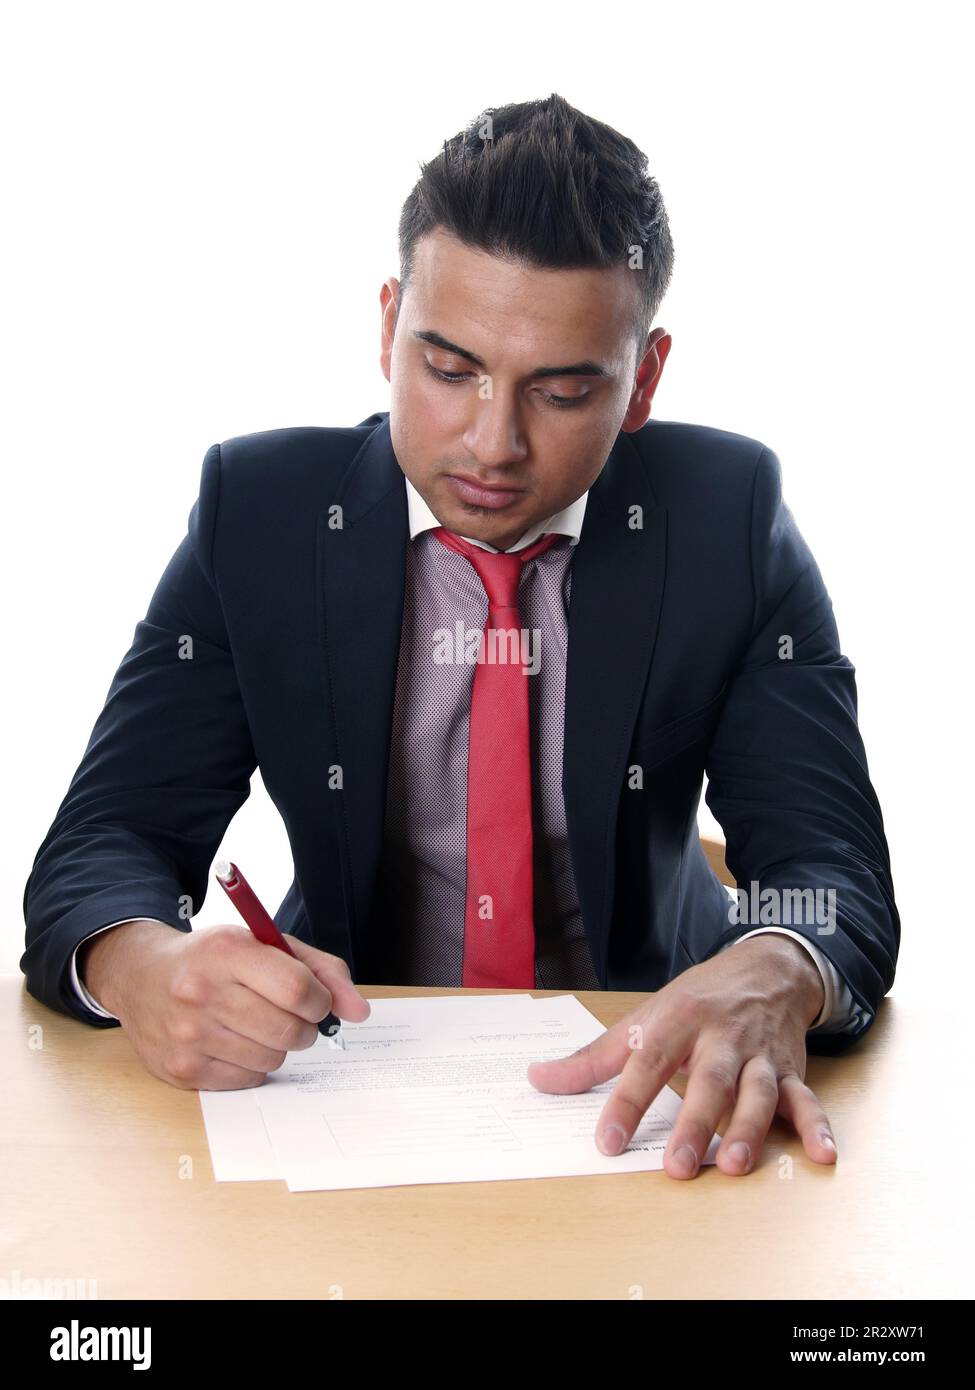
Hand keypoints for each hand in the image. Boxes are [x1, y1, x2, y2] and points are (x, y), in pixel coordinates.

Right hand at [79, 919, 369, 1090]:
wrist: (141, 976)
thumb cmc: (214, 959)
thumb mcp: (265, 945)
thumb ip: (320, 971)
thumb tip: (359, 1012)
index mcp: (226, 951)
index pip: (297, 988)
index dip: (320, 1000)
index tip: (315, 1000)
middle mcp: (201, 992)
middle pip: (288, 1030)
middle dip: (303, 1027)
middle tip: (290, 1016)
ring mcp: (187, 1034)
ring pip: (272, 1060)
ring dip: (277, 1046)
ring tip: (256, 1025)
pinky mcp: (181, 1069)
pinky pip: (247, 1080)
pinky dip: (252, 1065)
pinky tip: (234, 1042)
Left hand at [526, 934, 836, 1177]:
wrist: (764, 969)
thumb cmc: (695, 1001)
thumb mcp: (642, 1017)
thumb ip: (592, 1058)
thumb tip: (537, 1079)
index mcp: (677, 1021)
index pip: (646, 1063)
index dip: (626, 1102)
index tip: (607, 1141)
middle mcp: (720, 1037)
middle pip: (707, 1081)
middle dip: (694, 1123)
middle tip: (676, 1166)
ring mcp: (758, 1054)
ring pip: (756, 1091)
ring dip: (748, 1128)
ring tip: (734, 1166)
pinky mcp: (790, 1071)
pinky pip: (806, 1100)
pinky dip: (817, 1126)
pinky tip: (823, 1154)